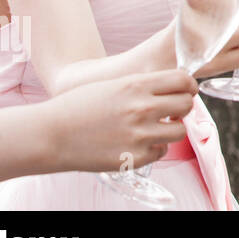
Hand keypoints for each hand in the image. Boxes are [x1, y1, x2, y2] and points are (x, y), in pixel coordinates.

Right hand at [47, 69, 196, 172]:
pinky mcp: (135, 158)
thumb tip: (173, 87)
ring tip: (157, 128)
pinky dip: (155, 147)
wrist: (50, 134)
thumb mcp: (113, 84)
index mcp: (137, 85)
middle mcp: (142, 108)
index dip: (188, 85)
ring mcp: (140, 135)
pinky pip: (161, 151)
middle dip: (182, 107)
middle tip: (172, 111)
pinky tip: (139, 143)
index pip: (183, 80)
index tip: (186, 90)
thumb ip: (143, 85)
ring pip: (180, 130)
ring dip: (172, 129)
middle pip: (187, 104)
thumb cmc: (78, 106)